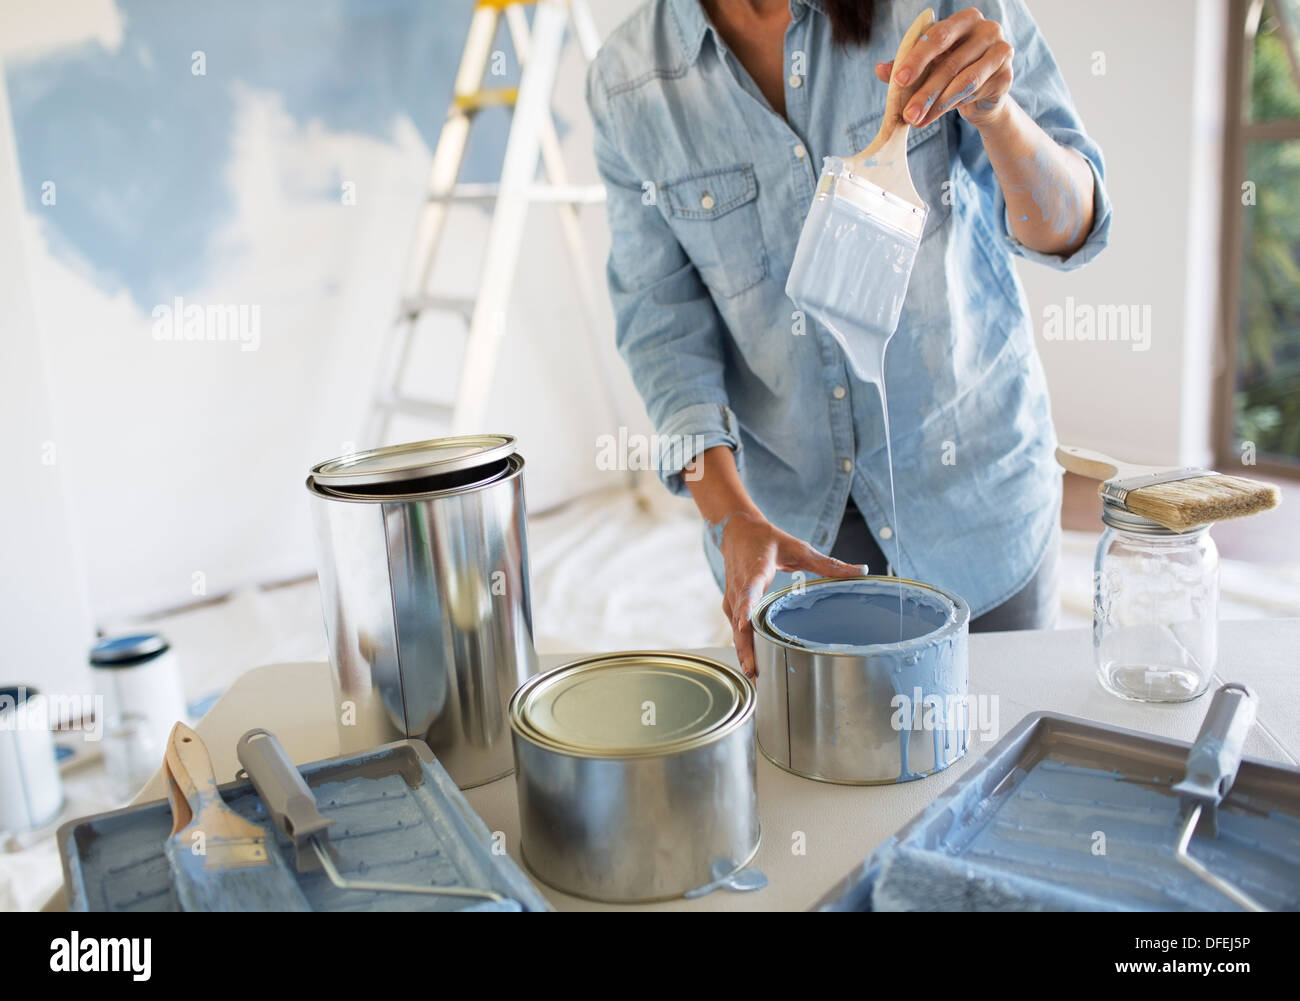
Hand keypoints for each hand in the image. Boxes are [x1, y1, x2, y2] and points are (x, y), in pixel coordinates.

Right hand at [718, 511, 862, 678]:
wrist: (736, 530)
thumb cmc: (767, 540)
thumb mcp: (799, 548)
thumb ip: (829, 564)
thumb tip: (861, 570)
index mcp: (756, 570)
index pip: (749, 590)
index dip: (746, 608)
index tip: (744, 623)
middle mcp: (740, 587)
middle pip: (739, 620)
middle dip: (745, 645)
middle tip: (753, 670)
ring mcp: (732, 597)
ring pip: (735, 628)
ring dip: (742, 650)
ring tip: (753, 674)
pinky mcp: (731, 605)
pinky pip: (735, 628)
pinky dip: (742, 645)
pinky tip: (750, 663)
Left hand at [874, 7, 1013, 129]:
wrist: (982, 93)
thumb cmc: (951, 72)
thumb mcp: (927, 66)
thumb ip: (905, 65)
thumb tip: (880, 69)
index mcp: (964, 19)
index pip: (938, 35)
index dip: (916, 58)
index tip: (898, 80)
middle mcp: (987, 29)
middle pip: (950, 62)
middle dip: (925, 91)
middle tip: (907, 113)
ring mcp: (1001, 51)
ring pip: (964, 80)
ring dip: (937, 104)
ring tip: (917, 121)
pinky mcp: (1007, 75)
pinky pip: (976, 93)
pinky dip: (954, 106)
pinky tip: (935, 116)